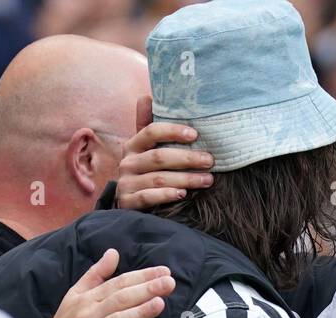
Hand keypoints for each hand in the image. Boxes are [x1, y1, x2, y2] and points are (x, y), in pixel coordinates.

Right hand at [42, 249, 173, 317]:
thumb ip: (95, 275)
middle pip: (119, 300)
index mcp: (85, 300)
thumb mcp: (74, 297)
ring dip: (139, 313)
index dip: (141, 276)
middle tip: (169, 283)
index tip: (164, 271)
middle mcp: (87, 317)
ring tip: (160, 303)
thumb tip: (113, 253)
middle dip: (146, 290)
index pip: (117, 284)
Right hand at [112, 96, 214, 210]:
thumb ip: (149, 126)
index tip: (195, 135)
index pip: (151, 132)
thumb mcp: (146, 149)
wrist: (130, 204)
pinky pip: (148, 197)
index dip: (172, 131)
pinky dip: (166, 195)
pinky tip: (183, 194)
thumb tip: (147, 96)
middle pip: (158, 157)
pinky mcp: (127, 202)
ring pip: (158, 179)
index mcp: (133, 145)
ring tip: (207, 180)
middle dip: (187, 158)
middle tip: (210, 161)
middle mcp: (127, 163)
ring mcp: (126, 183)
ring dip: (185, 179)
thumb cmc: (146, 173)